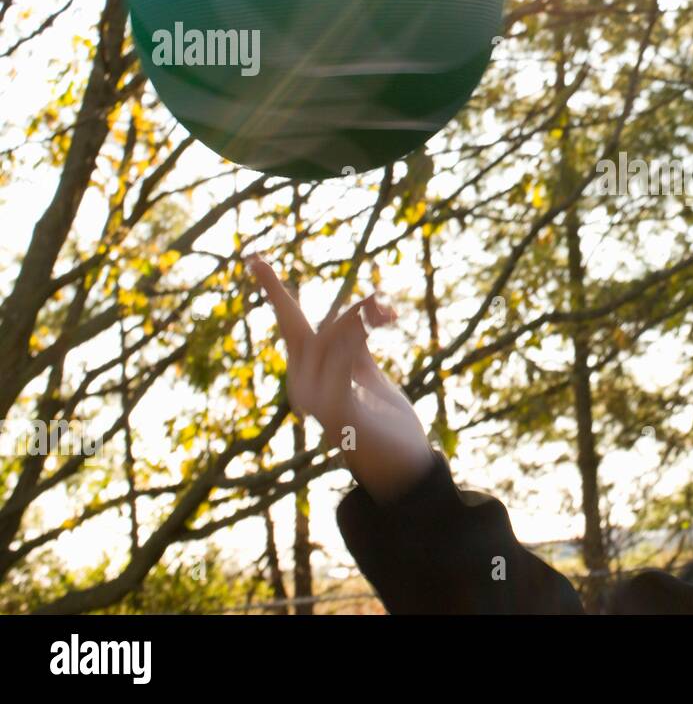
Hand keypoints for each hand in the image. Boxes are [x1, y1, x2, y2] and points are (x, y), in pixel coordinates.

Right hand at [245, 256, 435, 502]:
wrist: (405, 470)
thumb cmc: (389, 427)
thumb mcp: (372, 378)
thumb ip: (358, 351)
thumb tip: (358, 315)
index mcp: (311, 375)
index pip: (289, 325)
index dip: (273, 290)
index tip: (252, 257)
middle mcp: (303, 387)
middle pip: (315, 331)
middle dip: (351, 313)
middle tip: (387, 307)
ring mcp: (316, 403)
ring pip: (328, 343)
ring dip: (360, 322)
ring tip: (389, 315)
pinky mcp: (338, 415)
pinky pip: (339, 366)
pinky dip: (355, 340)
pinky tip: (378, 324)